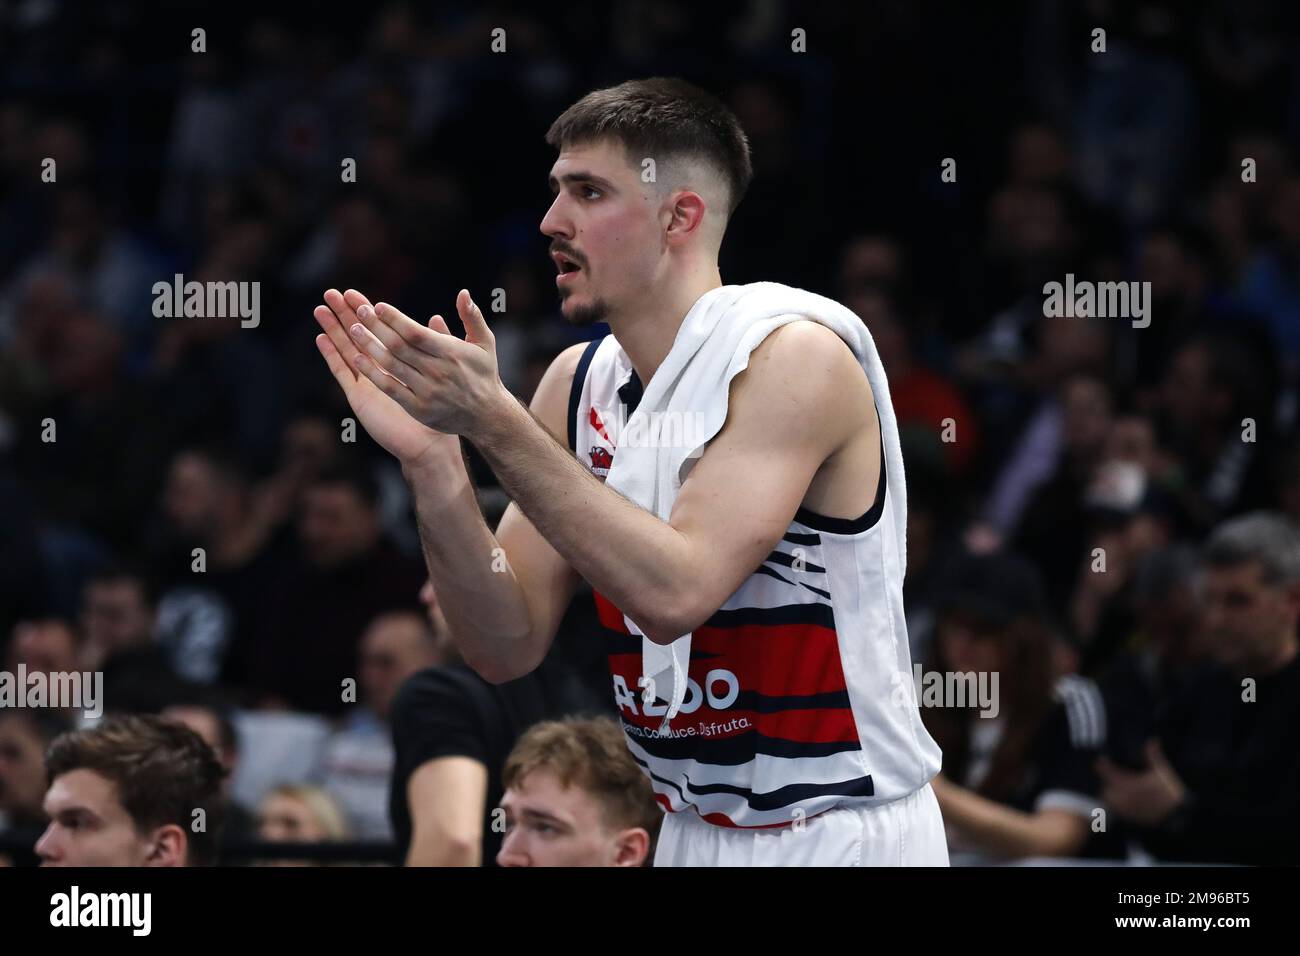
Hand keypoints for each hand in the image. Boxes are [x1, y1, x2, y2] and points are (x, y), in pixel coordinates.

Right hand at [314, 288, 458, 469]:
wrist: (430, 444)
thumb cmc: (440, 411)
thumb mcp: (442, 371)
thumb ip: (439, 343)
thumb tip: (436, 316)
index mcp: (397, 362)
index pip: (378, 329)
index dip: (366, 311)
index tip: (354, 293)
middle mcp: (379, 370)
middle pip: (358, 336)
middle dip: (344, 314)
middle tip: (330, 292)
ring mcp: (367, 383)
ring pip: (347, 350)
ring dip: (333, 330)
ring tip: (320, 309)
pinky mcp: (360, 397)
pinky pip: (343, 372)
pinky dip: (332, 355)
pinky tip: (321, 338)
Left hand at [341, 288, 508, 437]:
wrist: (487, 416)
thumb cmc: (484, 375)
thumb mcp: (485, 344)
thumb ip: (472, 317)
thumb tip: (463, 293)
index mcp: (452, 353)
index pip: (416, 333)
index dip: (395, 319)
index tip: (378, 306)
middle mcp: (438, 372)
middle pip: (399, 346)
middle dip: (376, 326)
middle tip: (359, 311)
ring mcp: (427, 391)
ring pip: (391, 365)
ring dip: (369, 346)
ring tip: (352, 329)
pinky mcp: (418, 408)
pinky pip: (390, 388)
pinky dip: (373, 373)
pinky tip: (358, 359)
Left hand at [1097, 740, 1186, 826]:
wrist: (1178, 814)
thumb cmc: (1169, 790)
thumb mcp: (1161, 770)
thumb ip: (1153, 754)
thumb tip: (1153, 739)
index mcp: (1129, 783)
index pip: (1106, 771)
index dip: (1103, 764)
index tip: (1102, 759)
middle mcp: (1124, 797)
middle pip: (1104, 787)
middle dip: (1105, 780)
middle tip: (1109, 773)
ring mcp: (1126, 808)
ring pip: (1108, 799)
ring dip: (1109, 792)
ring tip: (1113, 786)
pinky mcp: (1130, 817)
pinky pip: (1116, 811)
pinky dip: (1116, 804)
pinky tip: (1122, 799)